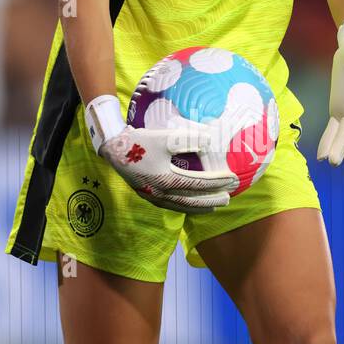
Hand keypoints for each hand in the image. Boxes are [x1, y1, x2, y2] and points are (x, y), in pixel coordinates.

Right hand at [101, 121, 239, 212]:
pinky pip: (169, 205)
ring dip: (198, 207)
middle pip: (192, 201)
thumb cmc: (139, 141)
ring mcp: (152, 196)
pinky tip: (188, 204)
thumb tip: (209, 142)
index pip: (198, 183)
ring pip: (180, 206)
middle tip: (228, 199)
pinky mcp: (146, 194)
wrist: (112, 148)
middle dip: (211, 200)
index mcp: (167, 180)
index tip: (231, 179)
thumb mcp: (165, 137)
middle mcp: (160, 193)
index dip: (216, 182)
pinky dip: (183, 206)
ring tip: (212, 207)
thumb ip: (188, 140)